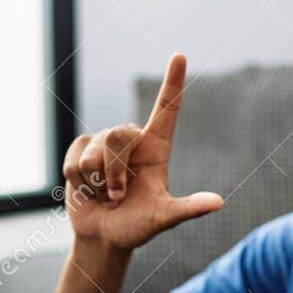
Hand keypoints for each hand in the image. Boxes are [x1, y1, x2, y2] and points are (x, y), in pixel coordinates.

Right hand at [62, 53, 223, 250]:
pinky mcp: (80, 150)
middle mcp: (131, 141)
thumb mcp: (163, 219)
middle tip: (118, 198)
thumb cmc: (137, 227)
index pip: (167, 109)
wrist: (103, 237)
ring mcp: (104, 144)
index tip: (180, 56)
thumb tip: (218, 203)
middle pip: (119, 135)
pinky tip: (87, 189)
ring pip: (95, 150)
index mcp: (156, 148)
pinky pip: (75, 157)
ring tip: (105, 195)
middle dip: (115, 173)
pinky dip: (79, 181)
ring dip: (98, 181)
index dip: (173, 82)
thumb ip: (188, 209)